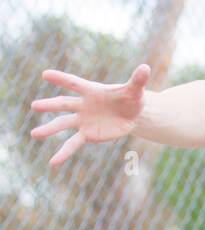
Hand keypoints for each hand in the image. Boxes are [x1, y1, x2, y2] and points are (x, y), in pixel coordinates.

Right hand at [30, 62, 151, 165]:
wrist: (132, 114)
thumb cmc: (132, 98)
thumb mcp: (136, 90)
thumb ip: (137, 80)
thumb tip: (146, 68)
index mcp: (92, 91)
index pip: (75, 83)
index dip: (62, 79)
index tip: (45, 75)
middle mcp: (83, 104)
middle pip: (64, 104)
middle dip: (49, 105)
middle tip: (34, 106)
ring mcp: (83, 120)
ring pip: (63, 124)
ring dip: (49, 129)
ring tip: (34, 134)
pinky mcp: (87, 134)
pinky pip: (73, 143)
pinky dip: (63, 152)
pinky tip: (53, 161)